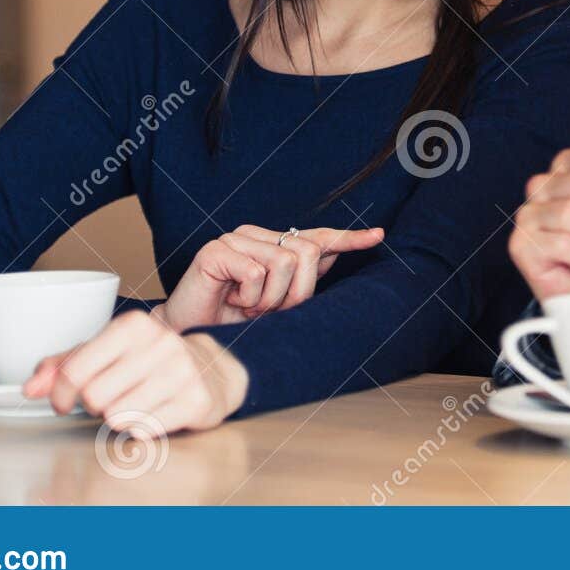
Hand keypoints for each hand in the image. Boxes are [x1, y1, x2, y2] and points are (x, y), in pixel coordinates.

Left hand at [22, 310, 248, 432]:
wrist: (211, 371)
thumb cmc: (151, 362)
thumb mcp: (107, 353)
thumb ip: (64, 365)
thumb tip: (30, 387)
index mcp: (133, 325)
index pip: (75, 370)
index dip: (61, 394)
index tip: (65, 401)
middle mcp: (160, 343)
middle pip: (95, 397)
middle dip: (96, 406)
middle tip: (111, 399)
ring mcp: (181, 371)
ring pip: (117, 417)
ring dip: (118, 418)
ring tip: (134, 404)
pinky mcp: (195, 401)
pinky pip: (144, 431)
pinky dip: (141, 429)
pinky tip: (154, 414)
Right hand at [154, 224, 384, 331]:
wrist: (191, 334)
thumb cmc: (233, 321)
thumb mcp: (277, 304)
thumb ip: (301, 279)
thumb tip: (330, 255)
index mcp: (274, 245)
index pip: (318, 237)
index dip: (349, 239)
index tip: (378, 236)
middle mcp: (257, 235)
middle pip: (307, 253)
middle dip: (296, 292)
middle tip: (268, 309)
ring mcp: (236, 239)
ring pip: (285, 263)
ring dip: (270, 299)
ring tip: (248, 305)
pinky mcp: (217, 249)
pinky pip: (256, 273)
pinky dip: (249, 296)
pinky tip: (232, 298)